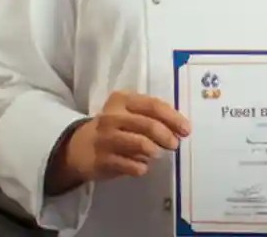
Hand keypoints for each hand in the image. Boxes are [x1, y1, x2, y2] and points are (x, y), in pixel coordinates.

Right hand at [67, 90, 191, 182]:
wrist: (80, 147)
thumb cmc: (114, 128)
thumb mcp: (128, 113)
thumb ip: (151, 115)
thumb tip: (180, 128)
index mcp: (122, 100)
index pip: (153, 105)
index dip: (173, 118)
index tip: (186, 130)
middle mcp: (112, 117)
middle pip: (148, 125)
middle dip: (167, 136)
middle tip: (174, 145)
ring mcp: (106, 138)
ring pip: (140, 144)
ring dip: (155, 151)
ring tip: (157, 154)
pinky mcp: (102, 159)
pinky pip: (130, 165)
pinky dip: (141, 167)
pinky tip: (142, 166)